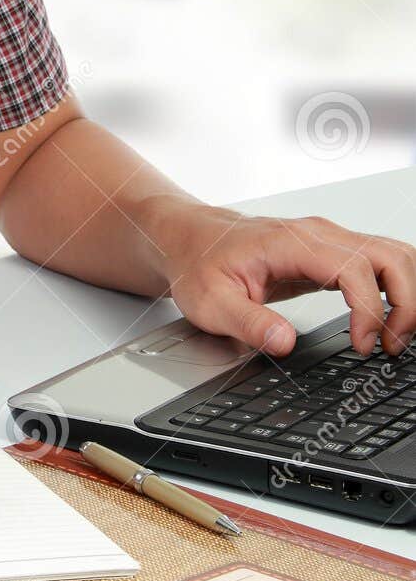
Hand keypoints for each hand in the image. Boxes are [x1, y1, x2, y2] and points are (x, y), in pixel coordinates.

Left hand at [147, 196, 415, 357]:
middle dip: (406, 302)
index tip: (363, 345)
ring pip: (393, 255)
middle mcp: (317, 235)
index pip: (355, 268)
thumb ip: (248, 323)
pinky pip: (379, 262)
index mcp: (291, 243)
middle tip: (391, 345)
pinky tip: (385, 319)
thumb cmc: (198, 263)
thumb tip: (285, 343)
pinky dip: (394, 289)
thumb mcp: (210, 302)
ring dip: (406, 295)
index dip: (369, 310)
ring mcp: (327, 240)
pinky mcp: (330, 253)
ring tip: (393, 336)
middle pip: (390, 256)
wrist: (187, 238)